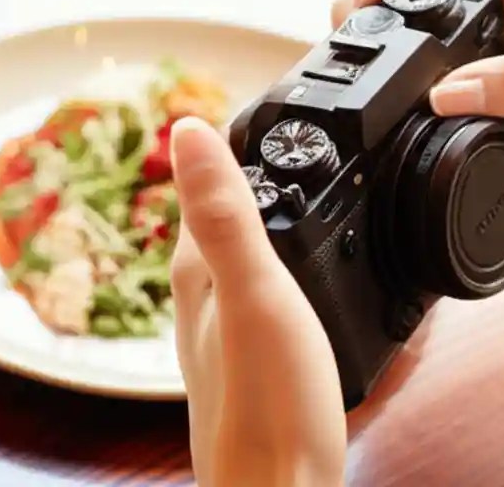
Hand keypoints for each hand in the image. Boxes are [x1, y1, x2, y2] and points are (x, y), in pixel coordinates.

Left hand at [169, 117, 345, 486]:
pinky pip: (270, 286)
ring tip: (312, 180)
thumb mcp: (256, 294)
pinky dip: (293, 260)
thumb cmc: (268, 408)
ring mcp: (227, 326)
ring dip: (274, 210)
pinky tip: (317, 271)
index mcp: (197, 268)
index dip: (237, 133)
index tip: (274, 96)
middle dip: (257, 166)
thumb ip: (224, 212)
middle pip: (225, 207)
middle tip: (299, 127)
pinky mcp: (256, 354)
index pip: (205, 176)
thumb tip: (186, 125)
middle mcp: (203, 294)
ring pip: (247, 247)